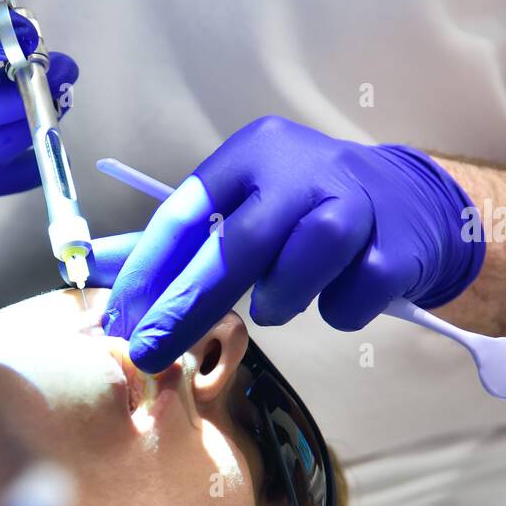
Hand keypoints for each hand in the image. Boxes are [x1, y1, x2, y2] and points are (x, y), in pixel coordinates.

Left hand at [95, 116, 483, 371]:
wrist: (414, 201)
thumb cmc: (305, 209)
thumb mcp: (239, 206)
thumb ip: (172, 240)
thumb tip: (91, 264)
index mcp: (251, 154)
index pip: (184, 213)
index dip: (146, 271)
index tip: (119, 320)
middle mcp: (301, 168)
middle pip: (234, 246)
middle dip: (185, 307)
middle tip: (149, 352)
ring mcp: (354, 202)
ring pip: (300, 263)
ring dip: (281, 298)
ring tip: (278, 302)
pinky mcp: (396, 243)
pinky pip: (353, 294)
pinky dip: (340, 308)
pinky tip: (342, 294)